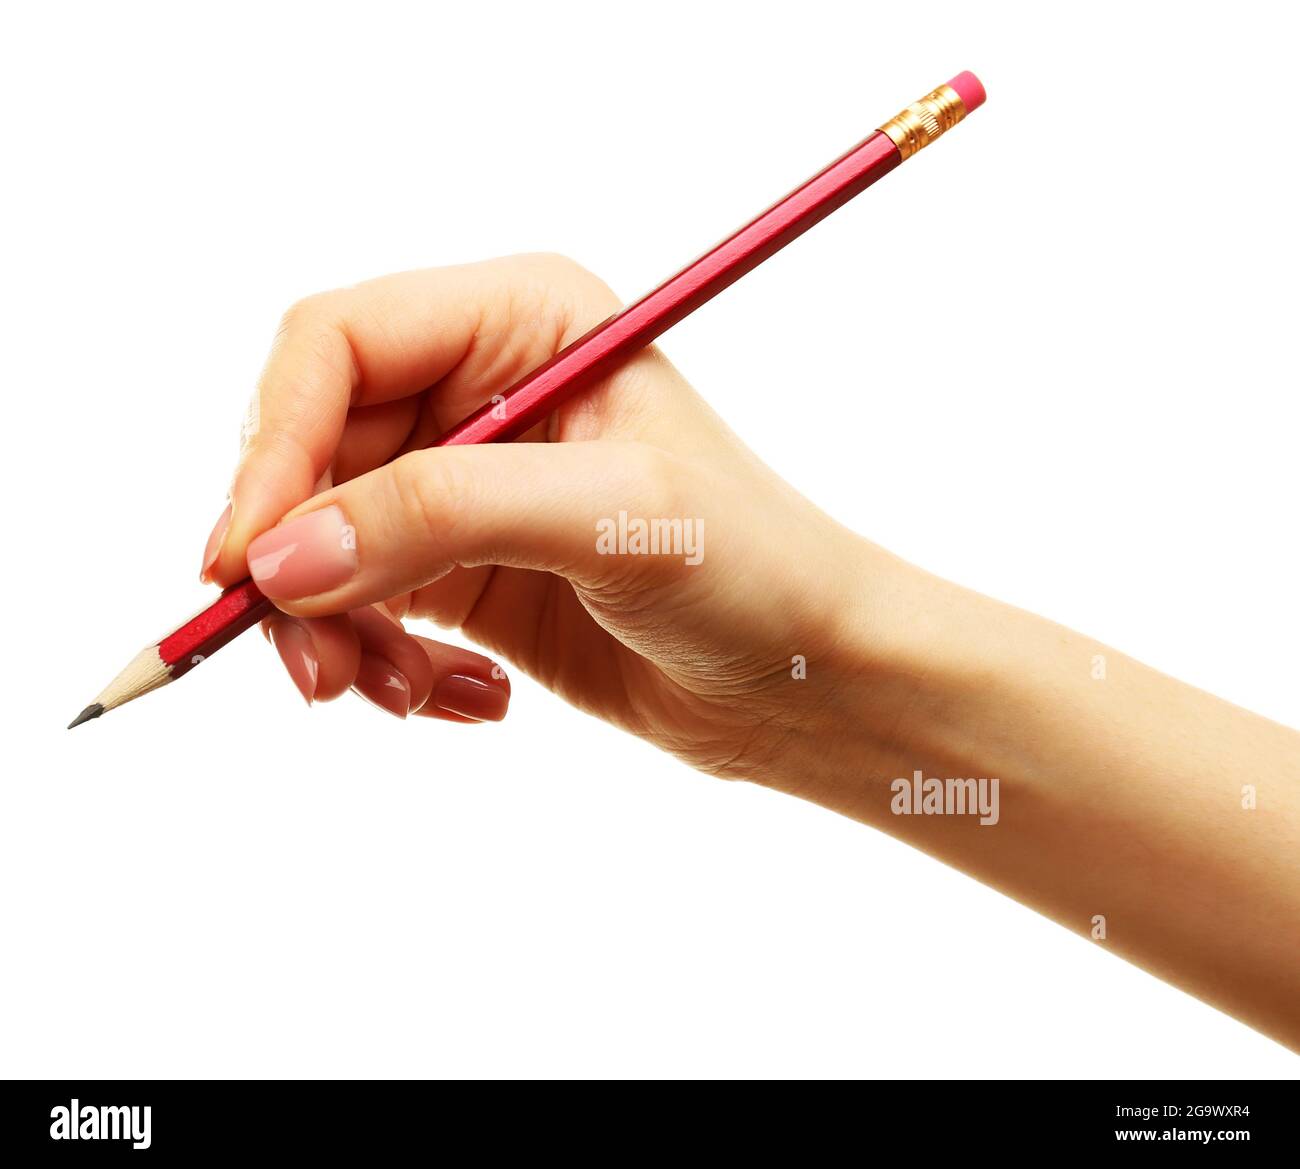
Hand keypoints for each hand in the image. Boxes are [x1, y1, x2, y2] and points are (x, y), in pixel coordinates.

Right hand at [203, 254, 895, 778]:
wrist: (812, 677)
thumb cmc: (756, 567)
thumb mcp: (613, 519)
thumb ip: (445, 517)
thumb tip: (278, 559)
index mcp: (521, 320)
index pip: (333, 346)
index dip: (273, 448)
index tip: (244, 563)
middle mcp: (481, 390)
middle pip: (310, 453)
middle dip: (297, 567)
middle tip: (315, 669)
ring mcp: (466, 486)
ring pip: (322, 544)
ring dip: (336, 631)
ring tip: (399, 694)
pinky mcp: (464, 571)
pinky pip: (366, 609)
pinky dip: (386, 664)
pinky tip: (466, 700)